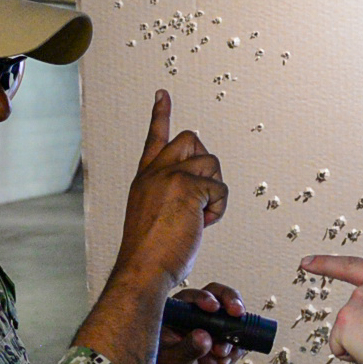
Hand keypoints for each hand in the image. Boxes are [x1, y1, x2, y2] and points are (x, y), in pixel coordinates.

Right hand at [110, 90, 227, 291]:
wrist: (143, 269)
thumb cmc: (150, 253)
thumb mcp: (153, 215)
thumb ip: (169, 194)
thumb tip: (198, 191)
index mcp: (145, 178)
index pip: (154, 138)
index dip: (160, 115)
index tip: (163, 94)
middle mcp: (155, 172)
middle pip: (191, 139)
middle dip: (205, 162)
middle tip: (202, 192)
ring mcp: (170, 177)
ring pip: (211, 162)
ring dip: (215, 191)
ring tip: (200, 216)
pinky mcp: (187, 187)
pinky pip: (220, 188)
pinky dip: (218, 208)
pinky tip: (203, 223)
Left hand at [149, 282, 245, 363]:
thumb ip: (186, 349)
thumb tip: (203, 335)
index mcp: (175, 318)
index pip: (191, 297)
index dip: (204, 297)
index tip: (213, 307)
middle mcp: (195, 321)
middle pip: (218, 298)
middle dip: (230, 302)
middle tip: (237, 313)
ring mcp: (212, 334)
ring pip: (232, 319)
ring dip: (234, 331)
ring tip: (221, 353)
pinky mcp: (226, 349)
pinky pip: (240, 341)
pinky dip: (239, 348)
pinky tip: (225, 361)